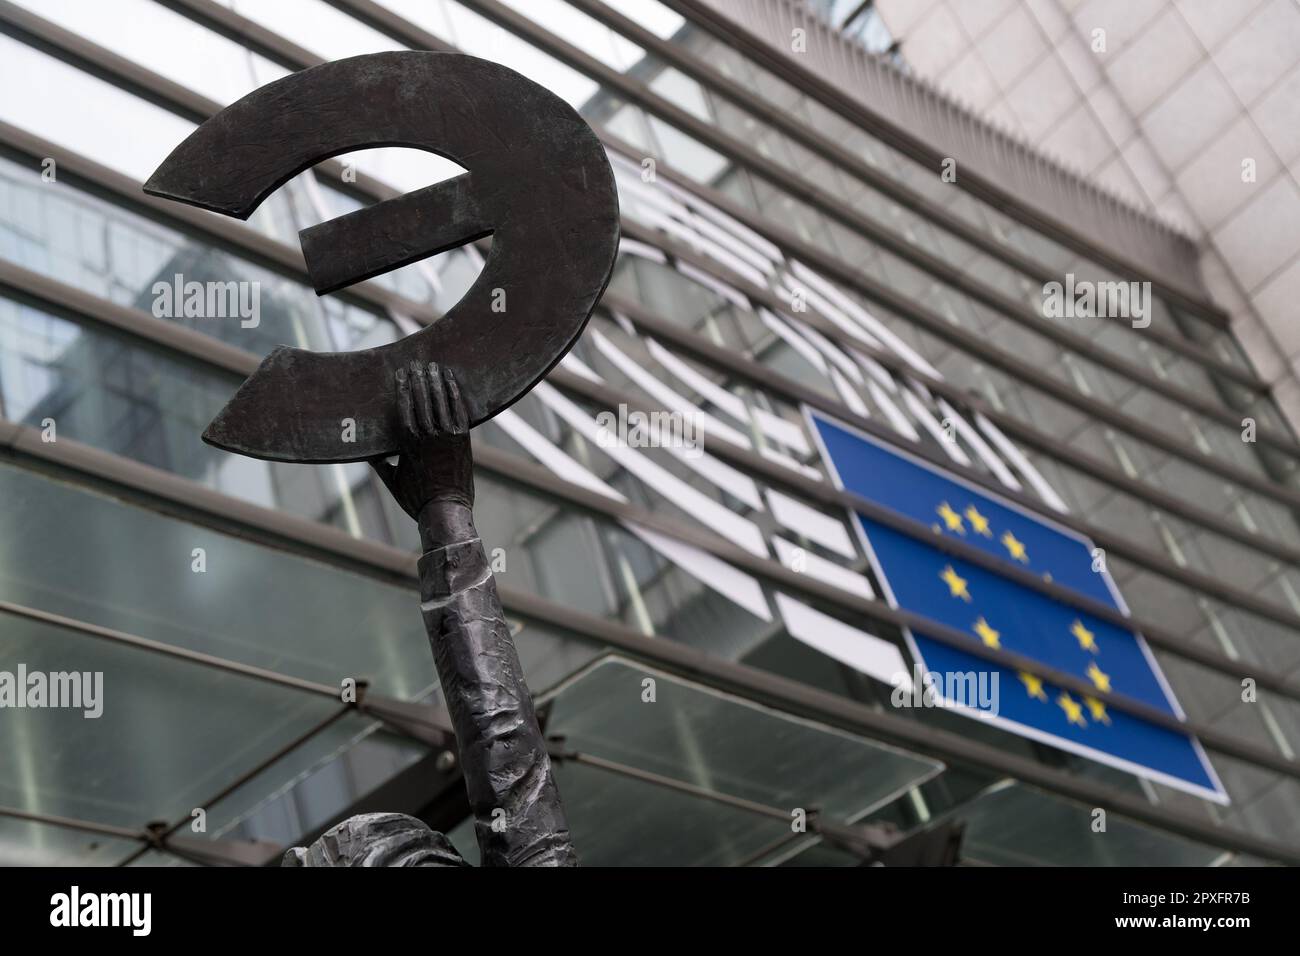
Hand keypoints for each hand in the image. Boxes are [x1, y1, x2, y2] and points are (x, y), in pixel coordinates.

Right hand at [371, 361, 472, 519]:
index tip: (400, 374)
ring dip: (436, 381)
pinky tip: (452, 380)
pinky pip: (458, 409)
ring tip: (434, 366)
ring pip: (440, 401)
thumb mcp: (392, 481)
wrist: (445, 509)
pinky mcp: (463, 439)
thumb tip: (366, 454)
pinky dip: (455, 393)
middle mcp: (427, 436)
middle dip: (418, 379)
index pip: (403, 408)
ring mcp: (447, 436)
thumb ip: (380, 464)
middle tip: (416, 363)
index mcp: (407, 443)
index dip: (402, 389)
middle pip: (422, 399)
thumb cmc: (416, 499)